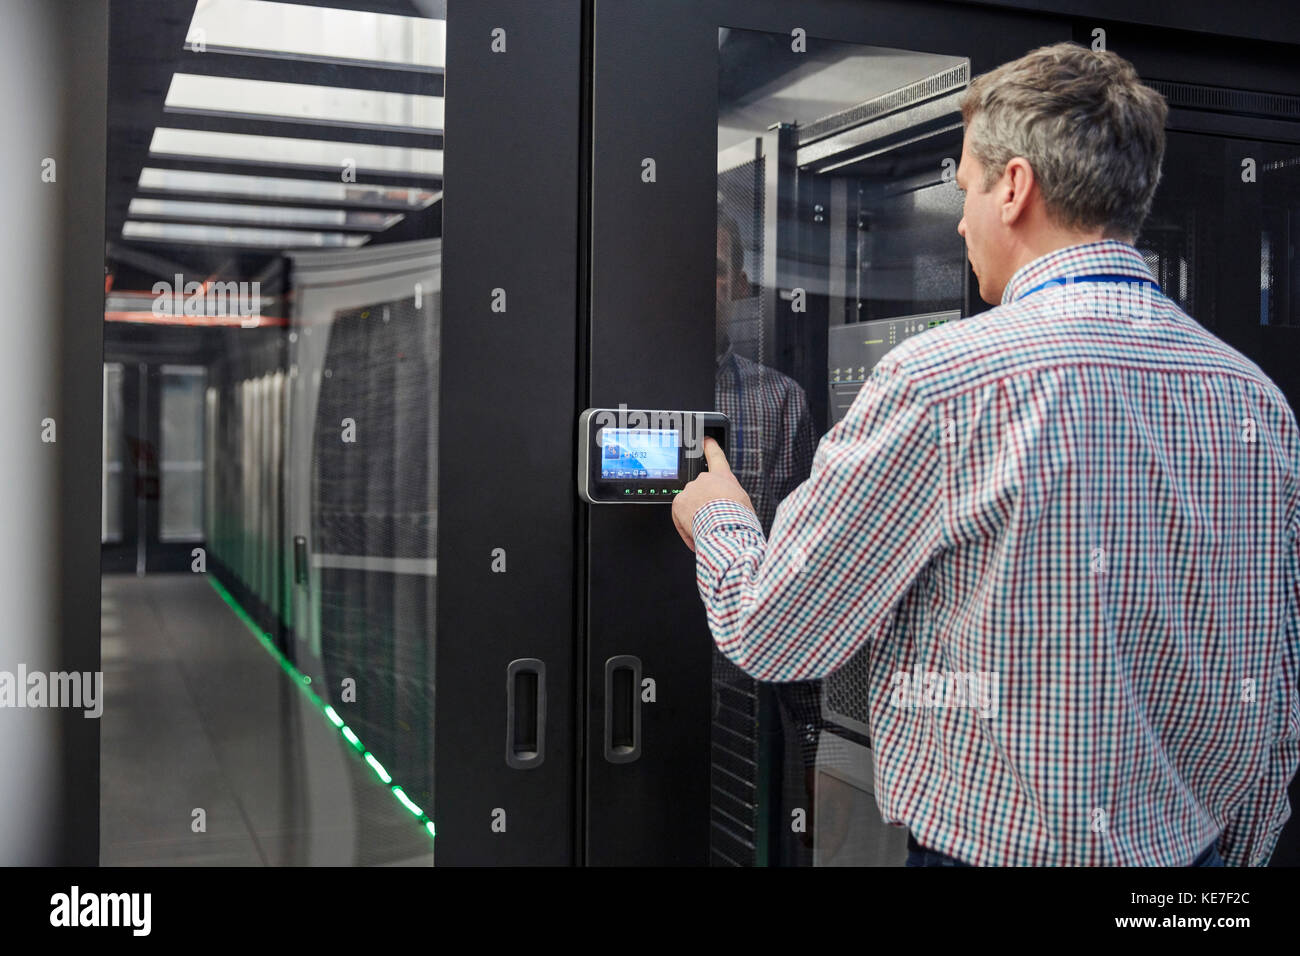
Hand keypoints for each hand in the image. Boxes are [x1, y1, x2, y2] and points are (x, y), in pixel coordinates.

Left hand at [670, 437, 755, 551]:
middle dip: (704, 503)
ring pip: (690, 503)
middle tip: (713, 518)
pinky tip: (697, 533)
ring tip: (708, 528)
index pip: (715, 456)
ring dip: (696, 515)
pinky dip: (686, 526)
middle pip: (700, 489)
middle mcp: (704, 479)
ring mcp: (690, 490)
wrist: (726, 530)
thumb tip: (727, 502)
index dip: (709, 447)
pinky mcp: (678, 502)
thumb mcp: (743, 501)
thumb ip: (731, 495)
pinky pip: (680, 515)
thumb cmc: (739, 519)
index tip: (705, 440)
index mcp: (723, 477)